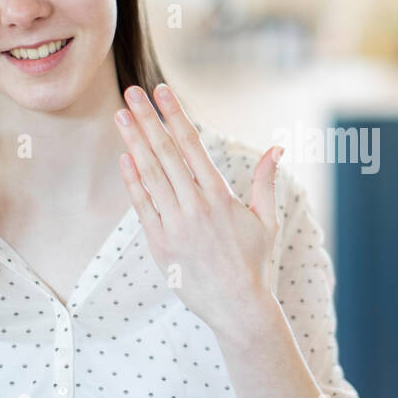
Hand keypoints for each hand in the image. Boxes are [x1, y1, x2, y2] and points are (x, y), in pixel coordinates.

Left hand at [114, 83, 282, 341]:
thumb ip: (266, 181)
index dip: (175, 115)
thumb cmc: (254, 262)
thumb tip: (277, 148)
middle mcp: (196, 206)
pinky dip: (133, 181)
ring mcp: (176, 225)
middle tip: (131, 92)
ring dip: (134, 143)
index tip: (161, 90)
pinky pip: (143, 206)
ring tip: (120, 116)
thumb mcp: (267, 220)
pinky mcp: (160, 244)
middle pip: (166, 153)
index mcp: (220, 195)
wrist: (238, 307)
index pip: (192, 145)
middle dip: (148, 119)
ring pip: (151, 174)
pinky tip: (125, 158)